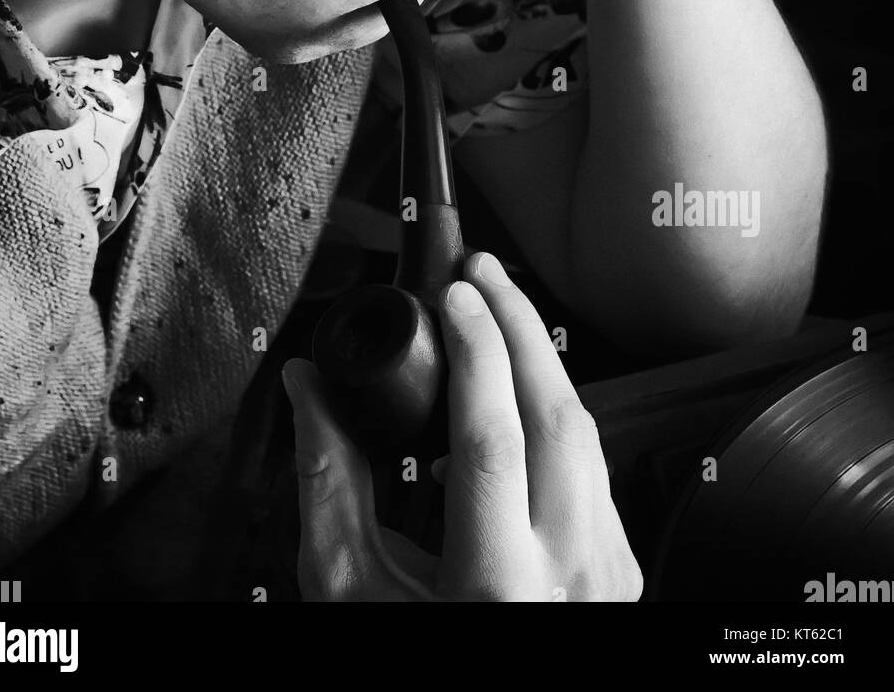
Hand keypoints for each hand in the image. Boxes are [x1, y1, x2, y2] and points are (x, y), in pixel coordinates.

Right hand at [282, 251, 642, 601]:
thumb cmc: (409, 668)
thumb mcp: (350, 594)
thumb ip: (328, 485)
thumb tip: (309, 391)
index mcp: (494, 589)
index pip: (495, 439)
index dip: (478, 352)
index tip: (456, 297)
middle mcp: (567, 580)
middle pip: (561, 420)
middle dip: (522, 328)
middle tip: (482, 275)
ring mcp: (606, 577)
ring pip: (589, 440)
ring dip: (544, 365)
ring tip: (500, 314)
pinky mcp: (620, 573)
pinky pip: (595, 473)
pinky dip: (557, 418)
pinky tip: (522, 394)